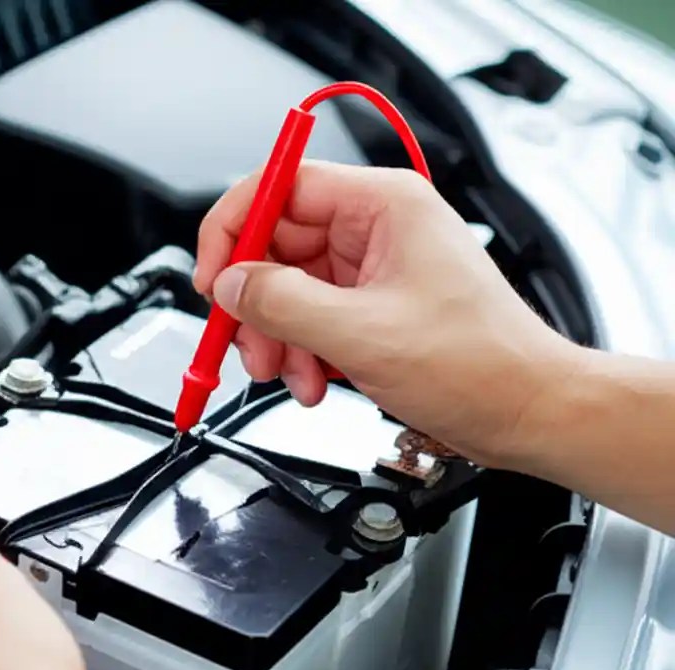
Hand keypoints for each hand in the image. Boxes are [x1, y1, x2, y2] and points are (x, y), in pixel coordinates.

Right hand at [194, 161, 580, 465]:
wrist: (528, 411)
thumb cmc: (481, 364)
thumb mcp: (361, 333)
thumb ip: (282, 302)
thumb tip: (231, 286)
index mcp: (384, 204)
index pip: (279, 185)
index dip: (234, 228)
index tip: (215, 276)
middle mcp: (377, 226)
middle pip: (275, 245)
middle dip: (255, 302)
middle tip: (246, 343)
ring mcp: (373, 266)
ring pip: (287, 287)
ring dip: (277, 337)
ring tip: (290, 375)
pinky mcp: (371, 304)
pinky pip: (309, 316)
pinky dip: (299, 351)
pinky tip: (313, 380)